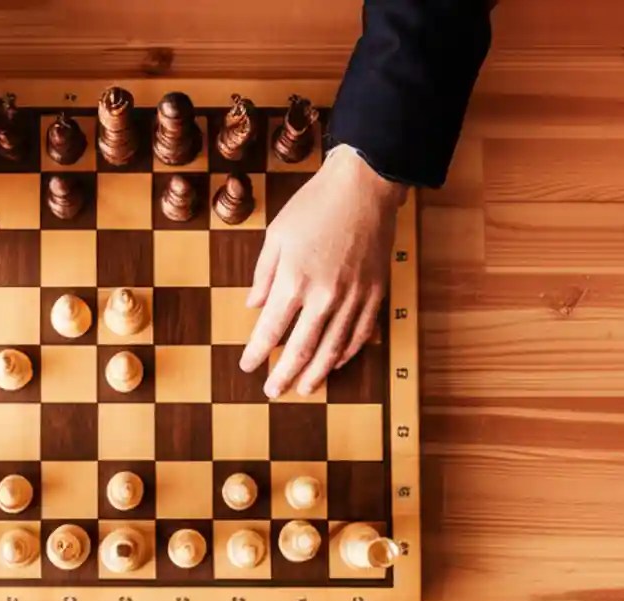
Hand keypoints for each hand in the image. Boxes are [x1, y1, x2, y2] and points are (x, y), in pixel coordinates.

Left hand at [239, 145, 406, 396]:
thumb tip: (254, 306)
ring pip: (332, 349)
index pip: (270, 331)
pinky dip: (346, 353)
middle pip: (301, 350)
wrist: (364, 186)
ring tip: (303, 388)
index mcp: (293, 281)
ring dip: (315, 374)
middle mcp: (324, 296)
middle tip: (272, 391)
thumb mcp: (275, 236)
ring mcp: (353, 297)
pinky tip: (334, 363)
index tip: (247, 366)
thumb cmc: (314, 206)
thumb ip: (263, 275)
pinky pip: (360, 334)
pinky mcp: (375, 293)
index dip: (257, 353)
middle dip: (283, 375)